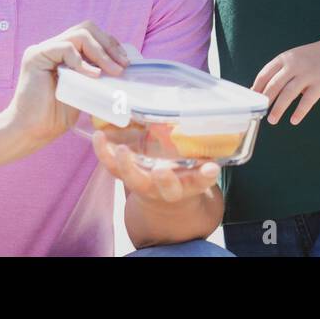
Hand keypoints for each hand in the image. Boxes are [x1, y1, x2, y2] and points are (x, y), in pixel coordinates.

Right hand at [2, 21, 129, 147]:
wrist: (30, 131)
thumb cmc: (55, 116)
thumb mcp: (84, 91)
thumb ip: (96, 76)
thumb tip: (121, 69)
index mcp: (63, 52)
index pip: (90, 35)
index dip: (110, 44)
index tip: (125, 62)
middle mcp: (53, 46)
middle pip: (86, 28)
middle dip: (108, 44)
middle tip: (122, 64)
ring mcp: (43, 49)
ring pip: (79, 35)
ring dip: (100, 52)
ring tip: (112, 70)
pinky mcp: (36, 56)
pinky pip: (65, 48)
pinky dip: (82, 60)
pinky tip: (92, 75)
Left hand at [91, 131, 219, 203]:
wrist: (163, 199)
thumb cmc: (185, 173)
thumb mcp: (198, 164)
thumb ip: (204, 149)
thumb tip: (220, 119)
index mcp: (190, 184)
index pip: (201, 181)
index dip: (205, 176)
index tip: (211, 168)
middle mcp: (166, 188)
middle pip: (166, 187)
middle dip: (165, 180)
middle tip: (161, 170)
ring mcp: (144, 183)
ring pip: (134, 179)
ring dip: (127, 166)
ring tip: (120, 150)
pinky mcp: (125, 176)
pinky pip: (111, 168)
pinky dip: (104, 152)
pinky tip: (99, 135)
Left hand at [251, 36, 319, 125]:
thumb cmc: (312, 58)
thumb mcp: (293, 58)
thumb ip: (280, 72)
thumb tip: (262, 90)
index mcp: (285, 58)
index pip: (265, 74)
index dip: (257, 88)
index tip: (252, 100)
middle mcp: (294, 65)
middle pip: (274, 85)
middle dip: (265, 100)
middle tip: (259, 113)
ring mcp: (308, 75)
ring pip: (288, 94)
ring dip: (279, 108)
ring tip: (272, 120)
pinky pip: (308, 101)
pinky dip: (300, 111)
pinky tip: (294, 120)